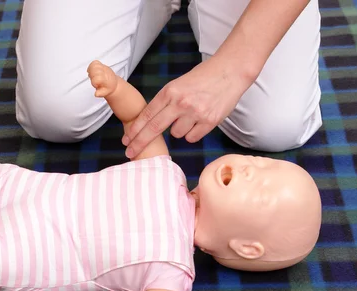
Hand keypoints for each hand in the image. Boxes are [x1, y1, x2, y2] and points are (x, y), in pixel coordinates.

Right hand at [87, 60, 117, 97]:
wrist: (114, 82)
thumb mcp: (105, 93)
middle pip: (93, 72)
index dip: (94, 83)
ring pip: (93, 66)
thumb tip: (96, 94)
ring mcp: (103, 68)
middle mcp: (104, 72)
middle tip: (95, 80)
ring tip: (93, 75)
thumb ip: (100, 93)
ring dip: (91, 71)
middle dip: (92, 76)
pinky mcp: (101, 65)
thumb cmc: (108, 87)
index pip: (96, 79)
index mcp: (105, 79)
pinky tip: (92, 71)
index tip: (97, 85)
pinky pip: (94, 62)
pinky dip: (91, 66)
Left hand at [123, 56, 252, 158]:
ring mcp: (195, 113)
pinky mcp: (209, 122)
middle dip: (139, 142)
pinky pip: (191, 138)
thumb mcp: (178, 85)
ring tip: (189, 116)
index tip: (126, 140)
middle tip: (130, 152)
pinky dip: (192, 133)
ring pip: (176, 135)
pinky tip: (199, 120)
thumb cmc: (202, 78)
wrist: (230, 72)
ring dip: (178, 130)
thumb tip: (148, 123)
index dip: (134, 130)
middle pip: (154, 129)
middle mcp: (180, 102)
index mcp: (170, 91)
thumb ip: (164, 102)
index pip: (147, 115)